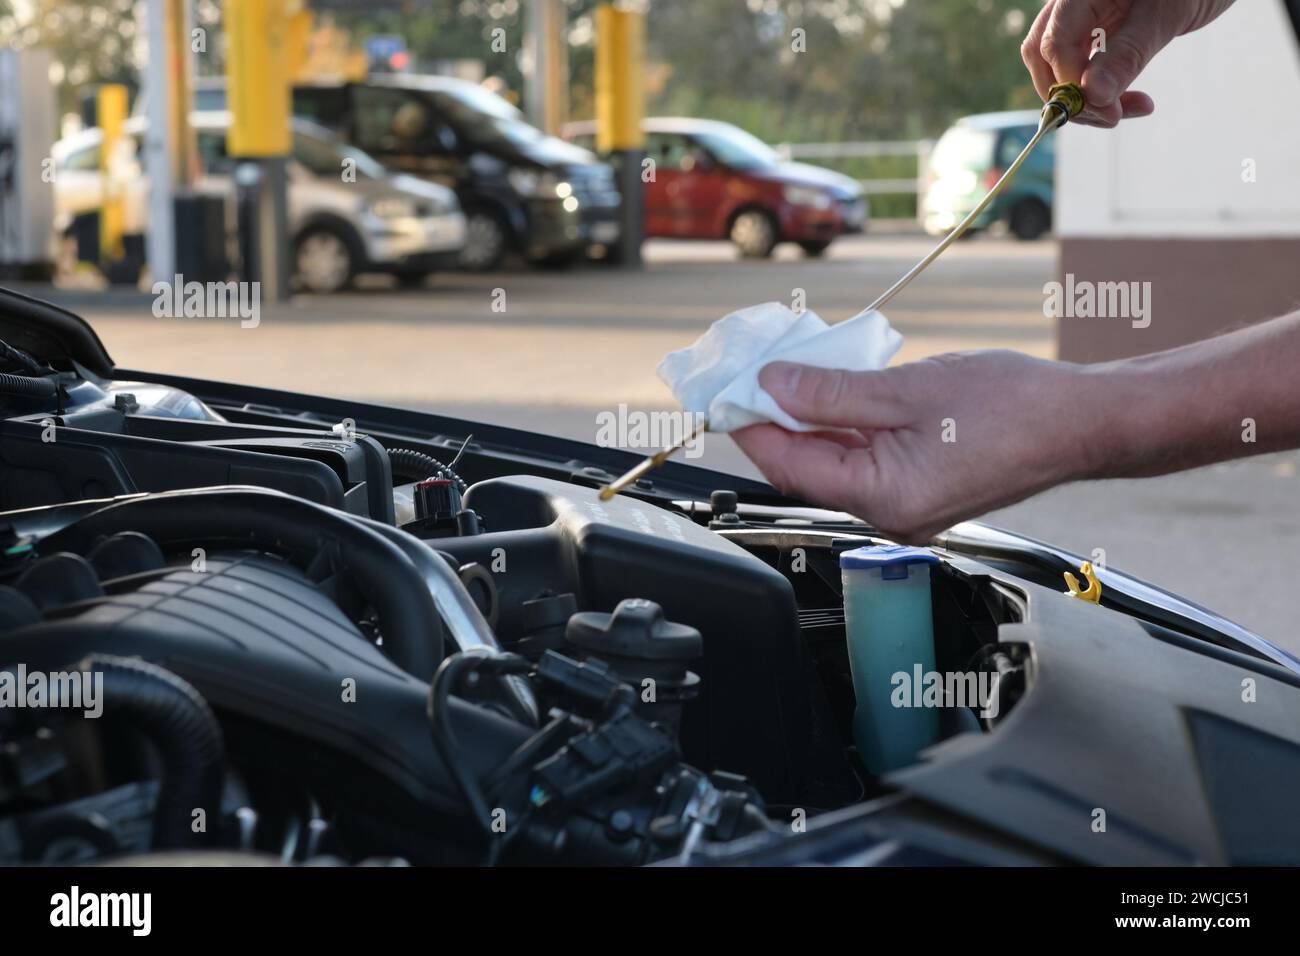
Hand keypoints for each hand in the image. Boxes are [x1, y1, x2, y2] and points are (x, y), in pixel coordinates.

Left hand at [732, 351, 1094, 542]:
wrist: (1081, 421)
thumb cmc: (1015, 408)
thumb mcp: (910, 389)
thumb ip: (834, 393)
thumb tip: (775, 386)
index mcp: (884, 497)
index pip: (792, 465)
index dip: (754, 426)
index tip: (730, 389)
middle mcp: (890, 512)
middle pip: (808, 467)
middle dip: (778, 419)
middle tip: (756, 372)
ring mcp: (905, 504)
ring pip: (835, 461)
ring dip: (811, 419)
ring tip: (793, 372)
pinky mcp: (919, 488)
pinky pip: (865, 458)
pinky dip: (845, 425)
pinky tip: (837, 391)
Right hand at [1021, 0, 1236, 126]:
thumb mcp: (1166, 15)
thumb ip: (1128, 53)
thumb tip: (1093, 94)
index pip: (1052, 43)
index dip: (1071, 84)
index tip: (1108, 110)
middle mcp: (1073, 4)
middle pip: (1045, 58)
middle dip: (1074, 97)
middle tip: (1115, 117)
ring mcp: (1083, 19)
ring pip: (1061, 69)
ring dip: (1089, 101)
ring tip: (1133, 109)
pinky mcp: (1098, 35)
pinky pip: (1084, 70)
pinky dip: (1103, 92)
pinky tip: (1133, 100)